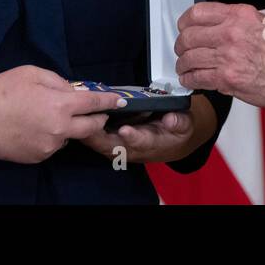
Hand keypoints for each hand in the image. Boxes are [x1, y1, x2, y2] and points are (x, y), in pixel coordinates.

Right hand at [0, 65, 124, 163]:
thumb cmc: (0, 91)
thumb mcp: (32, 73)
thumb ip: (59, 82)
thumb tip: (73, 91)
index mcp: (61, 105)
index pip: (96, 104)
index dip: (110, 101)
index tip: (120, 100)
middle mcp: (60, 129)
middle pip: (92, 127)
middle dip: (97, 118)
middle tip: (95, 112)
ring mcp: (49, 146)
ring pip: (69, 136)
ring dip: (68, 127)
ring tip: (44, 115)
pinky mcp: (37, 157)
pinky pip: (52, 145)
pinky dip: (50, 136)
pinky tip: (32, 127)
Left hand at [80, 96, 216, 164]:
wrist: (171, 142)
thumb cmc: (176, 131)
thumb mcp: (184, 125)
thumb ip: (178, 121)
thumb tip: (170, 118)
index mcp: (152, 143)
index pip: (141, 142)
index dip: (133, 137)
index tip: (125, 130)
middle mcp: (133, 149)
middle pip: (112, 146)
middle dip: (99, 135)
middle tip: (89, 119)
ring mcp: (121, 147)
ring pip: (101, 144)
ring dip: (89, 133)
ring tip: (80, 116)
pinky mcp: (113, 142)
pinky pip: (97, 139)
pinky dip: (87, 130)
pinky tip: (79, 116)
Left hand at [174, 2, 264, 108]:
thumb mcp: (260, 20)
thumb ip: (234, 19)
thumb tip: (212, 23)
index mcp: (239, 16)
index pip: (198, 12)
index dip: (185, 21)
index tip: (183, 27)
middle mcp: (231, 33)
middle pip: (189, 36)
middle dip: (180, 45)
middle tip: (181, 49)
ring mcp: (227, 57)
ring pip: (190, 58)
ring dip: (183, 63)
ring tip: (184, 66)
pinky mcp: (226, 78)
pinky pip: (197, 77)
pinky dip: (188, 79)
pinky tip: (189, 79)